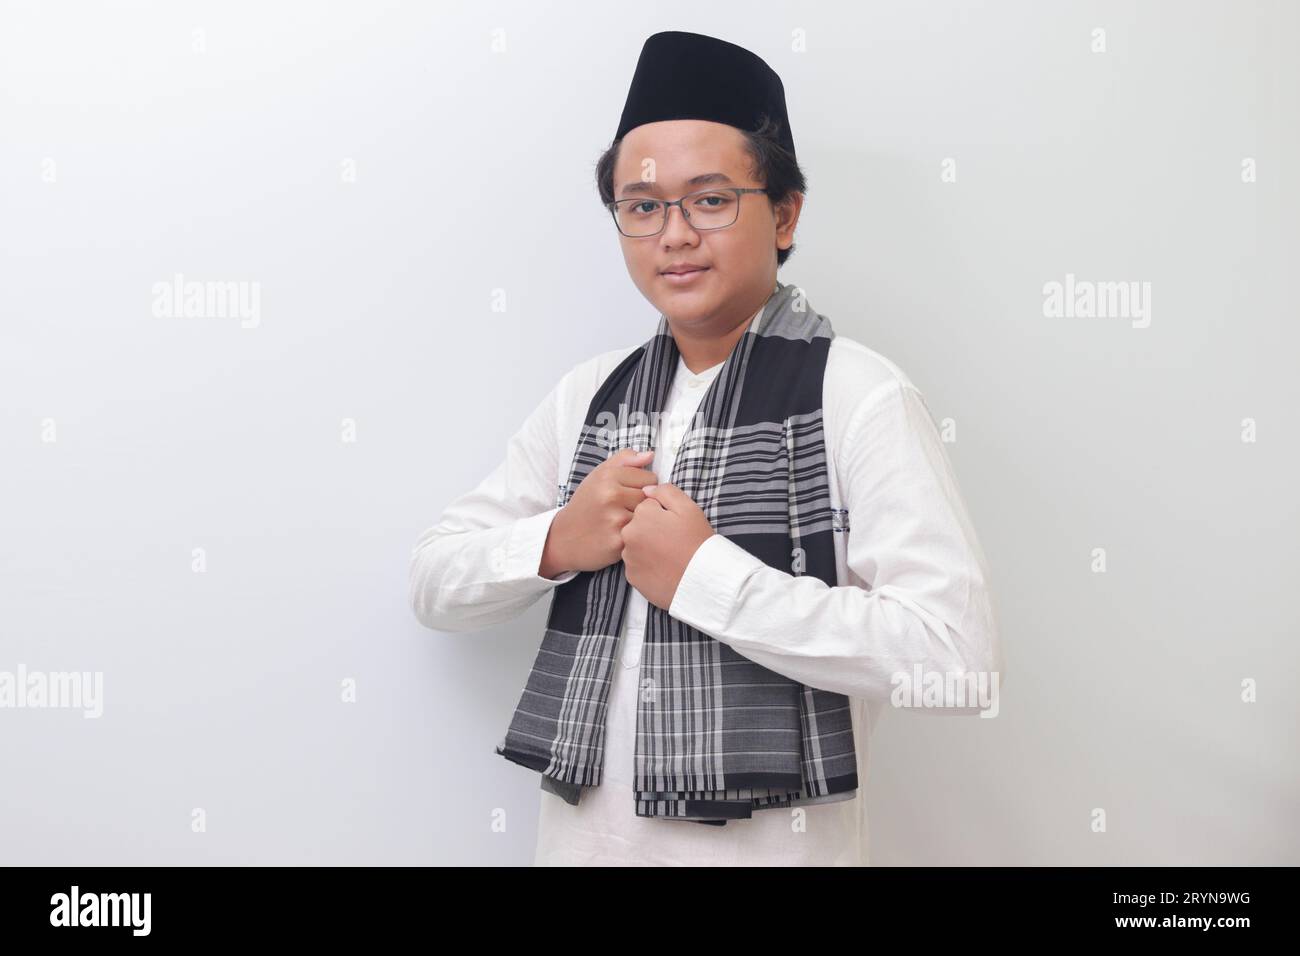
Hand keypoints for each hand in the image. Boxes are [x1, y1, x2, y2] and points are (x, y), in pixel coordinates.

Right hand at [539, 447, 656, 577]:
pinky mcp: (618, 541)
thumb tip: (650, 455)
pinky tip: (621, 534)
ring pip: (648, 515)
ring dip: (640, 520)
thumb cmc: (586, 504)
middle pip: (651, 497)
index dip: (642, 486)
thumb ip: (625, 460)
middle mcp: (611, 496)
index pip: (650, 478)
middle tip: (624, 509)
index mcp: (608, 476)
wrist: (564, 537)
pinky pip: (642, 533)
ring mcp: (615, 519)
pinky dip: (636, 535)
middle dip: (642, 503)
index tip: (628, 492)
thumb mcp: (599, 475)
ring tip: (623, 521)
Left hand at [620, 482, 715, 608]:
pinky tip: (664, 568)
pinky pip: (637, 565)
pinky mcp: (632, 577)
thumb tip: (646, 490)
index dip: (664, 514)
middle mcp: (629, 535)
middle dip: (653, 530)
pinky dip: (647, 566)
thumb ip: (666, 491)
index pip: (648, 507)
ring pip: (636, 546)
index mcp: (642, 515)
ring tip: (670, 556)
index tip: (675, 525)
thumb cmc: (697, 542)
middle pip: (639, 526)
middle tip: (673, 541)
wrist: (701, 580)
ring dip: (648, 548)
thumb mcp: (688, 508)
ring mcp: (628, 558)